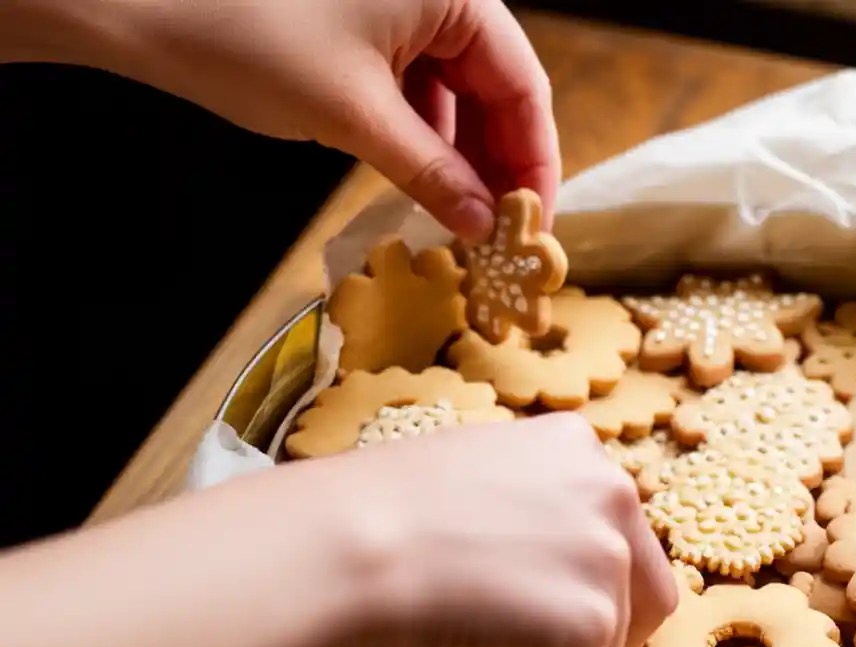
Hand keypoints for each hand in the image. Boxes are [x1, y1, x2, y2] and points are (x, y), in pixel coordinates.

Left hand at [64, 0, 560, 240]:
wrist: (140, 6)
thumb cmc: (248, 38)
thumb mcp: (354, 115)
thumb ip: (431, 171)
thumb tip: (483, 224)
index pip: (522, 83)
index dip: (535, 160)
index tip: (533, 224)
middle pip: (495, 90)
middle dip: (500, 165)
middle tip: (503, 235)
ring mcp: (400, 13)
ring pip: (457, 96)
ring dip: (463, 159)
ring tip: (466, 223)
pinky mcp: (366, 35)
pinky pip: (418, 92)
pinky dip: (425, 141)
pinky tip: (427, 187)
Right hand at [318, 413, 676, 646]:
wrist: (340, 543)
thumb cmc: (371, 515)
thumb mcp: (471, 486)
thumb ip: (525, 519)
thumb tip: (534, 586)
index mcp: (575, 448)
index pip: (609, 540)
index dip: (559, 594)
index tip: (495, 618)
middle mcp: (609, 490)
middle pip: (635, 598)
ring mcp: (607, 556)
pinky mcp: (590, 622)